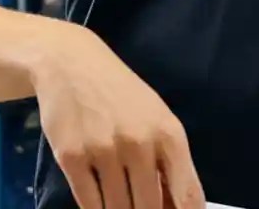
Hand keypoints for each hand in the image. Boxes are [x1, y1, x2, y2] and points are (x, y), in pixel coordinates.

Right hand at [33, 25, 205, 208]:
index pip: (187, 195)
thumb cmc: (120, 94)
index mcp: (169, 134)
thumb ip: (168, 161)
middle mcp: (139, 143)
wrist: (71, 64)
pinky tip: (98, 203)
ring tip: (120, 203)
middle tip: (139, 206)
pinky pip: (89, 204)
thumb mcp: (156, 118)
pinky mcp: (71, 157)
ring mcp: (104, 151)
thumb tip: (174, 206)